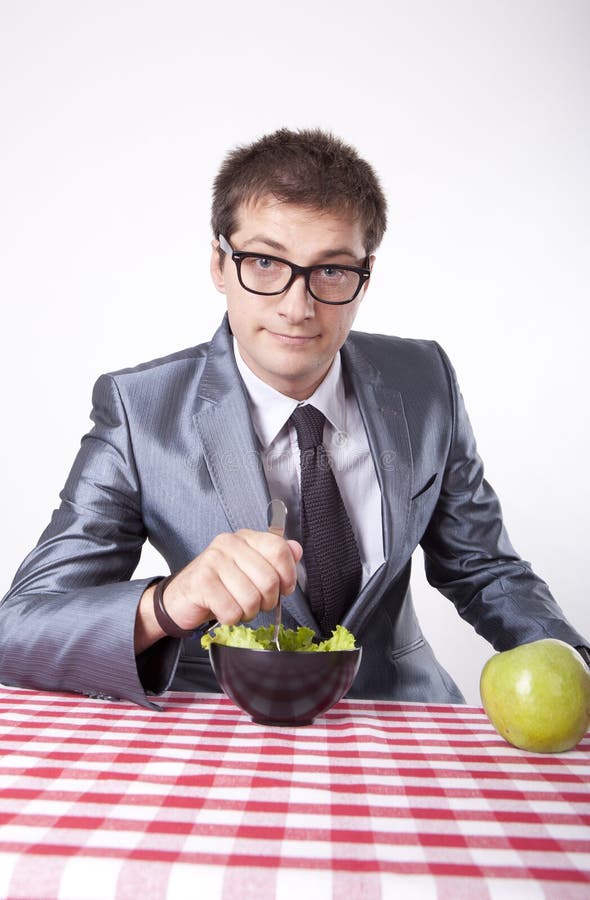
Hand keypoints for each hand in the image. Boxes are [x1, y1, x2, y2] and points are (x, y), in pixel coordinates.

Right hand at [135, 529, 302, 652]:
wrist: (181, 599)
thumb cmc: (220, 586)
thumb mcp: (250, 570)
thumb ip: (276, 559)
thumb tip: (296, 550)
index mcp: (245, 538)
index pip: (279, 549)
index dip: (288, 575)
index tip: (284, 588)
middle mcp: (229, 544)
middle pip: (269, 579)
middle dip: (267, 601)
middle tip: (256, 603)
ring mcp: (213, 561)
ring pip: (251, 599)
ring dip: (247, 612)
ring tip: (236, 605)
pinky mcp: (201, 582)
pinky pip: (232, 611)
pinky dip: (230, 618)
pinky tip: (222, 610)